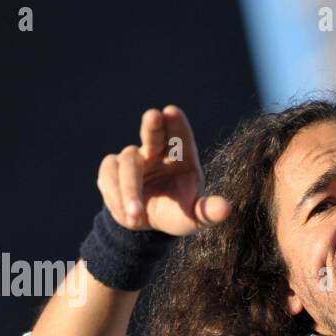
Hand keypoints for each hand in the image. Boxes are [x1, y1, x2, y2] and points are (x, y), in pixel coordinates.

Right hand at [95, 105, 230, 235]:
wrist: (147, 223)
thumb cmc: (177, 213)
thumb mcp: (194, 217)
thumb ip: (208, 212)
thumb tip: (226, 209)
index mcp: (181, 156)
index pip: (180, 136)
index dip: (176, 123)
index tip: (172, 111)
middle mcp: (156, 151)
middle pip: (153, 133)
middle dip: (153, 125)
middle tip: (153, 116)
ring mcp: (133, 157)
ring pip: (128, 164)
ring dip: (130, 190)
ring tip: (136, 215)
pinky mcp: (112, 168)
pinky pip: (109, 177)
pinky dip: (117, 198)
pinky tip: (129, 217)